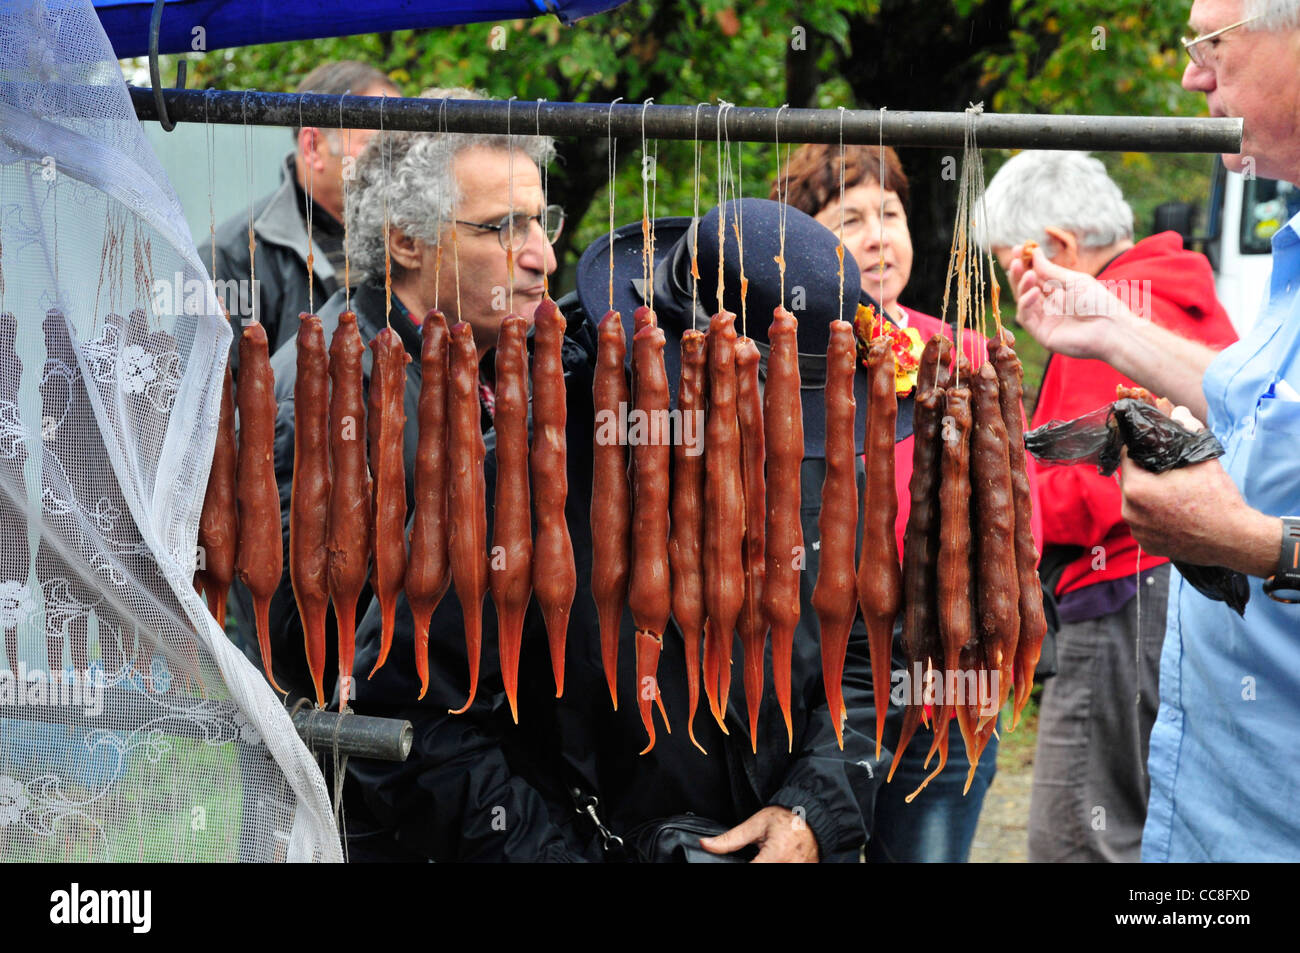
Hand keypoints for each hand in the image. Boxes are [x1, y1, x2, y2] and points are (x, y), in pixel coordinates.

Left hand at [698, 806, 819, 862]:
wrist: (813, 815)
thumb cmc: (786, 817)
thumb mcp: (755, 824)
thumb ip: (730, 839)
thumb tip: (706, 844)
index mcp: (775, 856)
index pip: (751, 870)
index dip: (739, 867)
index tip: (734, 862)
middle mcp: (790, 866)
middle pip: (763, 872)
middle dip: (754, 864)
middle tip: (755, 855)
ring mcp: (799, 870)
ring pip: (774, 874)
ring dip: (765, 864)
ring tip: (763, 856)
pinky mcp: (807, 871)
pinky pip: (788, 873)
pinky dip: (776, 865)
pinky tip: (773, 859)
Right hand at [1007, 243, 1135, 361]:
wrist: (1110, 328)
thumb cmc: (1098, 303)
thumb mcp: (1074, 281)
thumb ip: (1051, 271)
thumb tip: (1035, 253)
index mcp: (1058, 291)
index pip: (1036, 275)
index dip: (1026, 263)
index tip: (1018, 249)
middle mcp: (1049, 304)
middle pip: (1026, 288)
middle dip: (1019, 274)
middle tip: (1015, 260)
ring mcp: (1044, 319)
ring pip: (1023, 301)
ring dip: (1021, 286)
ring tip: (1027, 274)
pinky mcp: (1040, 333)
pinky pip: (1026, 317)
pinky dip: (1026, 303)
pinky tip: (1034, 292)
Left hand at [1119, 409, 1278, 576]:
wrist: (1234, 539)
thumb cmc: (1217, 498)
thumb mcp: (1202, 458)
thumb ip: (1187, 430)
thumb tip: (1179, 411)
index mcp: (1136, 488)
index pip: (1126, 457)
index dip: (1139, 448)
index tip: (1151, 445)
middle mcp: (1129, 511)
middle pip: (1130, 481)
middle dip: (1144, 472)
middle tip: (1165, 469)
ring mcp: (1137, 531)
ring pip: (1136, 503)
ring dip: (1148, 495)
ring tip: (1171, 491)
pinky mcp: (1147, 545)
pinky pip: (1144, 523)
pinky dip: (1153, 516)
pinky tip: (1172, 511)